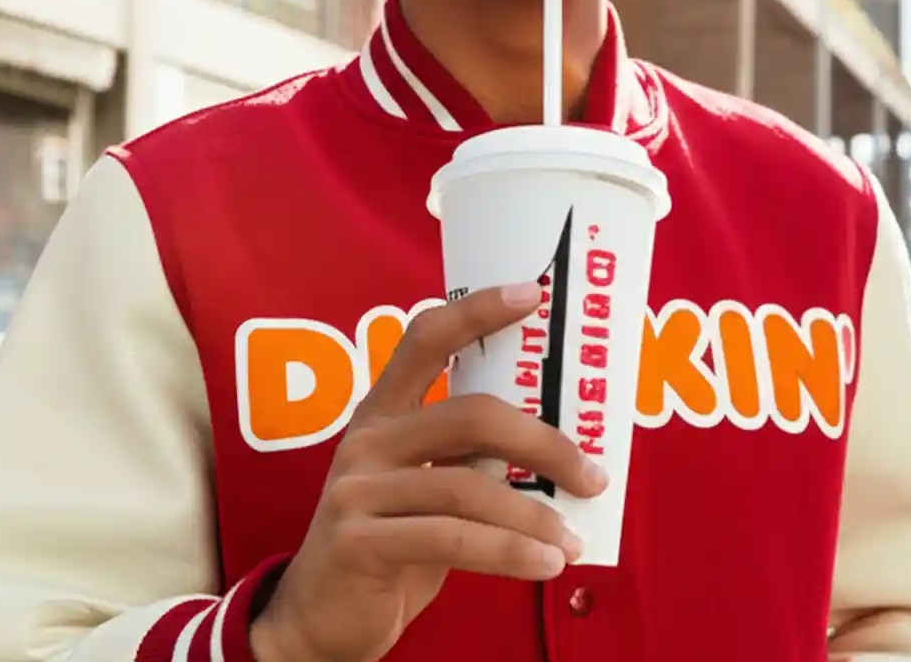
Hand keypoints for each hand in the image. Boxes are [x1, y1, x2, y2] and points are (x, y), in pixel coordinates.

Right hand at [249, 283, 608, 661]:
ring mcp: (356, 490)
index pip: (425, 339)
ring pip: (468, 487)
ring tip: (571, 542)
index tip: (533, 293)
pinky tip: (545, 565)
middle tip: (591, 476)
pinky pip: (453, 539)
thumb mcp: (426, 489)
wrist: (319, 617)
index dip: (477, 310)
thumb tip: (553, 446)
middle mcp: (366, 440)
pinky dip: (510, 553)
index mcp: (382, 414)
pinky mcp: (359, 541)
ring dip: (534, 518)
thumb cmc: (391, 545)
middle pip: (470, 415)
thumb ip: (469, 458)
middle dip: (543, 443)